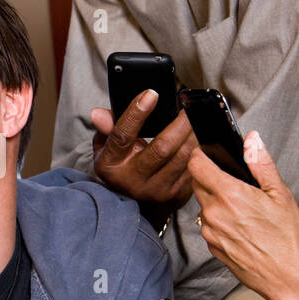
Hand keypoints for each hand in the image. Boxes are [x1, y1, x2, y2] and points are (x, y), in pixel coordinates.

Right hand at [91, 92, 195, 219]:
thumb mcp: (106, 148)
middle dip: (179, 124)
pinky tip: (199, 137)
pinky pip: (193, 168)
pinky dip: (198, 150)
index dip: (137, 114)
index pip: (122, 136)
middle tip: (188, 107)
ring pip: (182, 158)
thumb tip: (99, 113)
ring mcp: (157, 190)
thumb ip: (106, 127)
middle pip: (161, 148)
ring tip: (196, 119)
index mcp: (112, 165)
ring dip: (192, 135)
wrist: (136, 205)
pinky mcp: (177, 195)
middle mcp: (134, 180)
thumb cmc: (121, 168)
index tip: (151, 94)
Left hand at [189, 132, 298, 299]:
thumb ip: (261, 164)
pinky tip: (241, 225)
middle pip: (198, 183)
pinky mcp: (212, 247)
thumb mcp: (281, 195)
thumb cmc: (288, 239)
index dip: (201, 155)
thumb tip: (251, 140)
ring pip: (204, 205)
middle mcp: (214, 213)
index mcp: (230, 195)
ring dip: (216, 200)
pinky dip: (219, 220)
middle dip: (211, 177)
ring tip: (243, 207)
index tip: (209, 153)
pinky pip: (209, 225)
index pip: (196, 165)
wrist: (288, 278)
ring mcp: (210, 232)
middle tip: (235, 182)